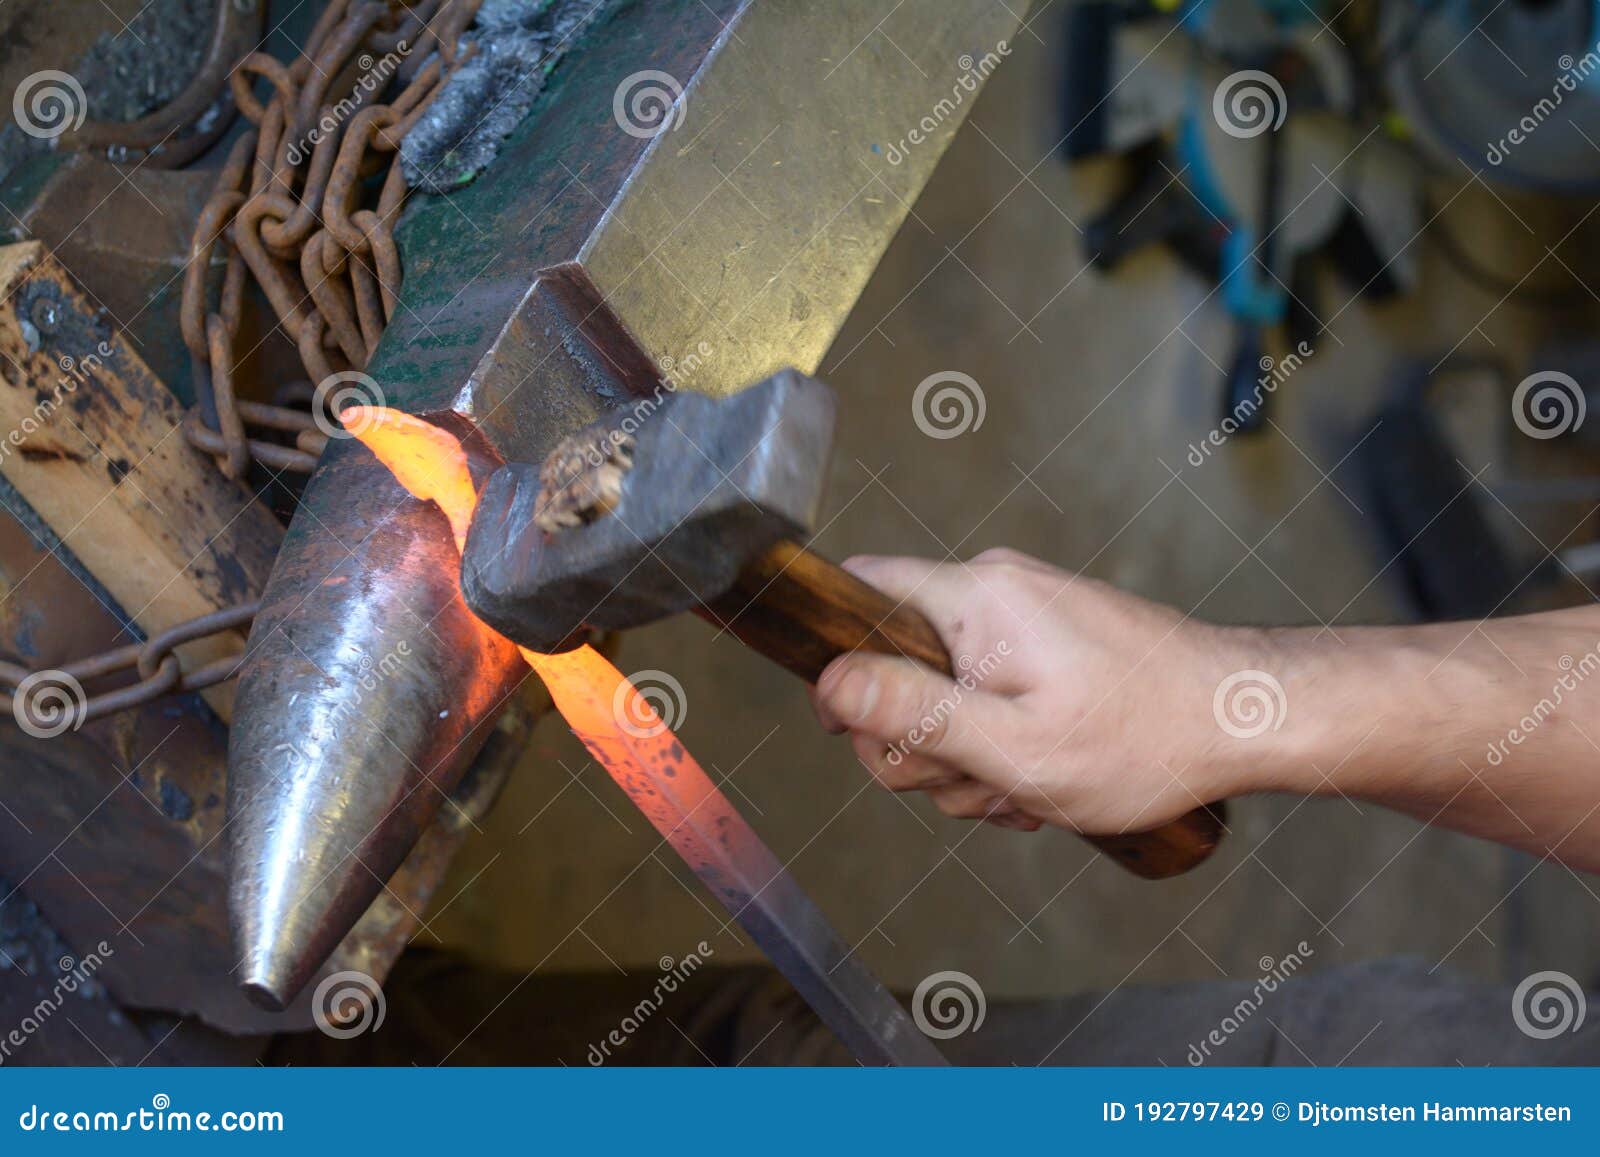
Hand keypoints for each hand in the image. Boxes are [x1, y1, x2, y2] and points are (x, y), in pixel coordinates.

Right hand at [809, 549, 1263, 835]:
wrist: (1244, 720)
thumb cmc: (1146, 738)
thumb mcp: (1014, 748)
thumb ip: (914, 714)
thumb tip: (828, 684)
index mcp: (978, 599)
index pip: (860, 591)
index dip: (839, 662)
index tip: (860, 726)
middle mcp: (996, 590)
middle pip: (895, 663)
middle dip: (920, 741)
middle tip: (977, 778)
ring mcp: (1025, 616)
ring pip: (943, 692)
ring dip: (968, 756)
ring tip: (1028, 784)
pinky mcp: (1048, 642)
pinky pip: (988, 692)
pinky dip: (1002, 743)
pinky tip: (1041, 776)